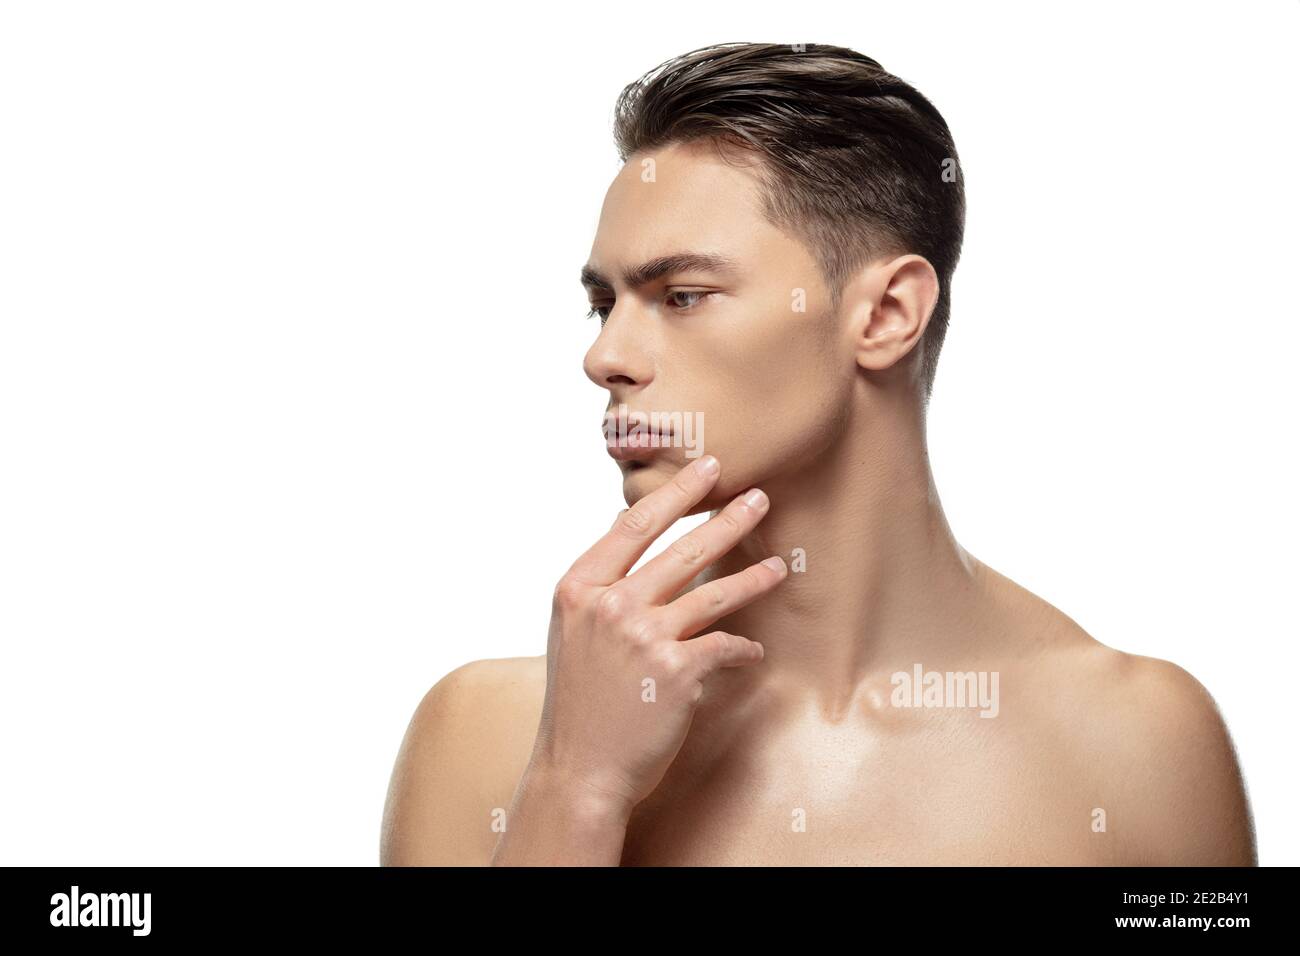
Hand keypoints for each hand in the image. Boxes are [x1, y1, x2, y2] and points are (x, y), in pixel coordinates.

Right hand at [529, 454, 786, 816]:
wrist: (579, 768)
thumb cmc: (578, 700)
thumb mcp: (571, 630)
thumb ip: (598, 583)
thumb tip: (622, 526)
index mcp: (579, 587)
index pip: (634, 525)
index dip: (677, 493)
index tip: (708, 467)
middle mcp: (610, 604)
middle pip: (682, 549)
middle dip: (728, 518)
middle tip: (760, 496)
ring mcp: (643, 635)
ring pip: (713, 593)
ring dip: (753, 578)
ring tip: (780, 567)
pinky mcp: (675, 670)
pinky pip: (724, 645)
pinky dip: (742, 648)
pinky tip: (752, 650)